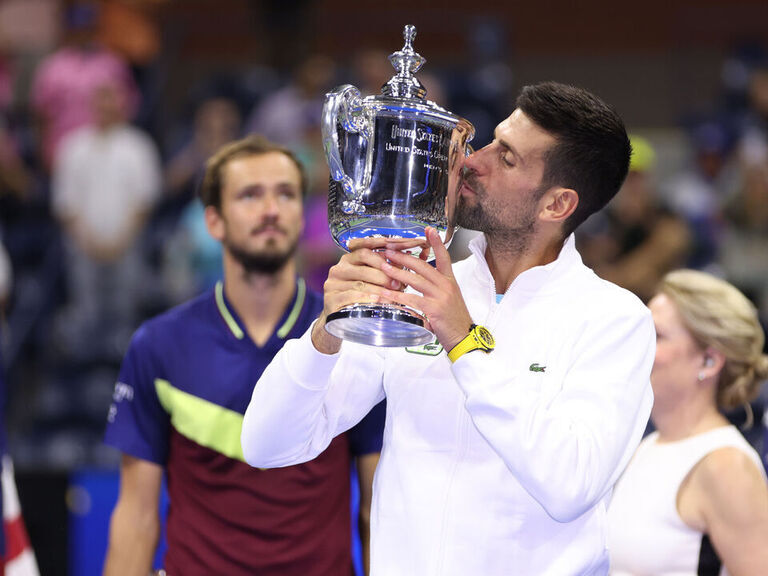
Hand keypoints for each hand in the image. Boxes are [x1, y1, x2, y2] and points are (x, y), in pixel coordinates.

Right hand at [311, 236, 425, 353]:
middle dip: (385, 269)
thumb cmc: (363, 300)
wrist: (342, 322)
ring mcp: (333, 283)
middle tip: (399, 282)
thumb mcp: (374, 283)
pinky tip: (378, 301)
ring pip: (360, 280)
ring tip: (393, 295)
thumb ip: (387, 270)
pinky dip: (367, 298)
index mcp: (350, 258)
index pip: (366, 244)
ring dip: (379, 287)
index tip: (400, 246)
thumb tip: (413, 258)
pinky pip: (351, 296)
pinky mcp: (331, 299)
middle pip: (364, 258)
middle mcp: (340, 267)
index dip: (384, 244)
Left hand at [377, 227, 471, 351]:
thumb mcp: (449, 298)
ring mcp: (441, 296)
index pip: (444, 257)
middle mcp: (446, 285)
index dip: (436, 243)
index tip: (429, 230)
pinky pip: (412, 299)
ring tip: (383, 266)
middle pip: (423, 265)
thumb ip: (437, 287)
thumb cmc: (454, 319)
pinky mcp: (434, 309)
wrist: (464, 337)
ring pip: (415, 280)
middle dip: (404, 256)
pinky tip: (386, 293)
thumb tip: (420, 279)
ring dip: (397, 272)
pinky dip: (397, 296)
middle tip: (389, 249)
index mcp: (450, 281)